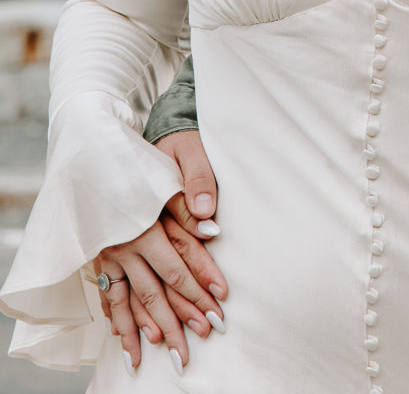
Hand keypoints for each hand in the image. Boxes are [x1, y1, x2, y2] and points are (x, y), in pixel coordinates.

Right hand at [96, 130, 227, 371]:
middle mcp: (125, 242)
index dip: (203, 281)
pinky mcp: (98, 255)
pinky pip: (108, 295)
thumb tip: (211, 223)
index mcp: (145, 220)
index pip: (181, 259)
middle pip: (158, 288)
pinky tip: (127, 340)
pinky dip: (119, 319)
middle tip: (204, 336)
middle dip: (182, 316)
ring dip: (150, 328)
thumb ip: (195, 188)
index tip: (222, 301)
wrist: (102, 146)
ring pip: (132, 299)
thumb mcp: (177, 158)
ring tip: (169, 351)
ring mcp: (109, 252)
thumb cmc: (147, 153)